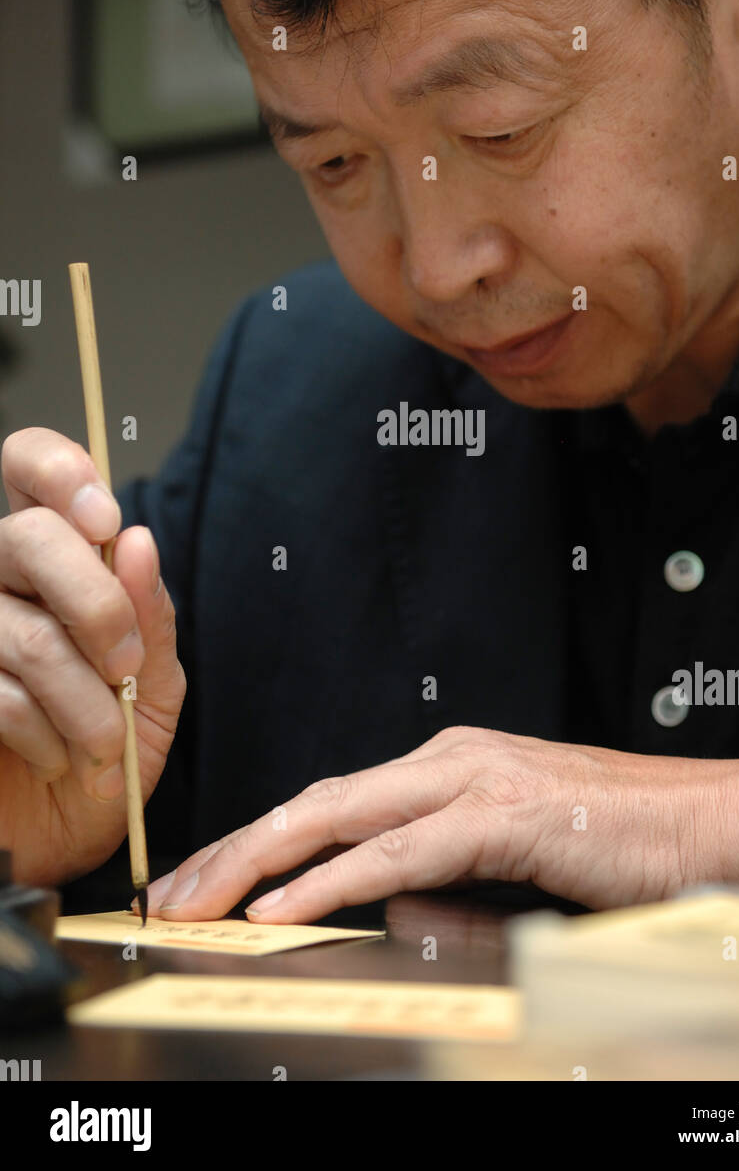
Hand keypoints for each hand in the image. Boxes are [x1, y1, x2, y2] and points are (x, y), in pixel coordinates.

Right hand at [0, 428, 185, 883]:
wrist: (68, 833)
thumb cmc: (111, 746)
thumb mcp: (156, 680)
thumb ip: (150, 614)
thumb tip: (135, 541)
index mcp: (49, 555)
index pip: (27, 462)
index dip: (61, 471)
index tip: (108, 521)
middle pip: (31, 536)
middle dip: (100, 606)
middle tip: (128, 669)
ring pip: (24, 631)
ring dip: (85, 702)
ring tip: (106, 746)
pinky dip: (46, 735)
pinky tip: (60, 760)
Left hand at [141, 726, 718, 920]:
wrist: (705, 827)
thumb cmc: (614, 844)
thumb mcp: (510, 868)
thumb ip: (445, 886)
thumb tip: (386, 911)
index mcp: (447, 766)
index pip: (333, 801)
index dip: (261, 841)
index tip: (207, 880)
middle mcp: (449, 758)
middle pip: (316, 800)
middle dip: (235, 849)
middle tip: (171, 893)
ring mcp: (473, 779)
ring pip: (341, 815)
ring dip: (259, 863)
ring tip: (198, 903)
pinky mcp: (503, 814)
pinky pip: (399, 851)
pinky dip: (332, 880)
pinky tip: (283, 909)